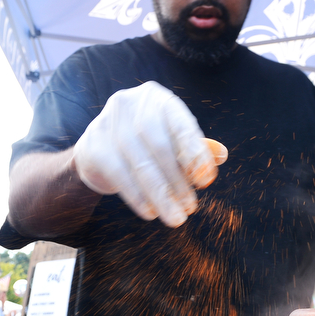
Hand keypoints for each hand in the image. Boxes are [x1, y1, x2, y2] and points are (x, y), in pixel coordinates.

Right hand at [72, 81, 226, 226]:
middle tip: (191, 207)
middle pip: (159, 146)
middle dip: (178, 181)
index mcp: (158, 98)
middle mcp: (131, 103)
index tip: (205, 180)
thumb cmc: (146, 145)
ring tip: (175, 217)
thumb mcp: (173, 141)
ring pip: (140, 163)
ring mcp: (108, 121)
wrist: (98, 150)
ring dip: (160, 194)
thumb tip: (222, 154)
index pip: (181, 125)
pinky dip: (138, 196)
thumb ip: (196, 148)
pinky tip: (151, 212)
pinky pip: (119, 174)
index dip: (195, 153)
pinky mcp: (93, 144)